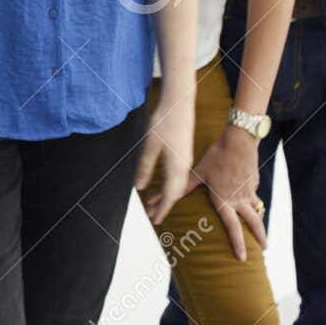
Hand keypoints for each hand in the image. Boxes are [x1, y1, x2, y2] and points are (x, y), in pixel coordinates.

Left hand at [136, 86, 193, 224]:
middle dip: (165, 205)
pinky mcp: (183, 153)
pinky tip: (161, 184)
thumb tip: (140, 187)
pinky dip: (169, 184)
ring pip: (177, 184)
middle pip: (175, 192)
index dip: (163, 209)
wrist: (179, 103)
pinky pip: (178, 175)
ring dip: (166, 195)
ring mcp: (185, 159)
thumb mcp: (150, 145)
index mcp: (177, 166)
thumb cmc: (164, 121)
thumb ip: (145, 167)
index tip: (156, 221)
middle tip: (153, 216)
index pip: (170, 195)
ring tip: (154, 203)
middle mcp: (184, 165)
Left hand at [182, 126, 267, 260]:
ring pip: (257, 212)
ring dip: (260, 224)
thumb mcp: (198, 172)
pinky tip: (250, 203)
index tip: (242, 257)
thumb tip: (159, 196)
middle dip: (260, 238)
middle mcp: (240, 199)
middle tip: (263, 250)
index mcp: (225, 200)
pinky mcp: (254, 183)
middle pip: (255, 223)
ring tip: (261, 234)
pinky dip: (254, 204)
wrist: (239, 141)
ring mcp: (249, 191)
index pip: (233, 227)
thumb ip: (182, 187)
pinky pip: (254, 197)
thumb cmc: (216, 156)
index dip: (238, 244)